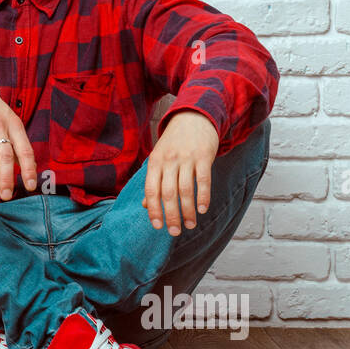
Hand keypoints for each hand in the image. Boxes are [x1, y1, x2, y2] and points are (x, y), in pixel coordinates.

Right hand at [0, 77, 37, 200]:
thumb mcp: (7, 119)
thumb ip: (13, 140)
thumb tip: (19, 167)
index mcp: (15, 124)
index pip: (25, 150)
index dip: (28, 169)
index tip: (30, 186)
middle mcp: (0, 125)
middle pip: (6, 156)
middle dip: (6, 179)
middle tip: (6, 197)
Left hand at [142, 110, 218, 235]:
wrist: (194, 116)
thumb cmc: (174, 142)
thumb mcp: (159, 158)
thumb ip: (153, 181)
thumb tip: (145, 206)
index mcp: (154, 162)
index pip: (151, 190)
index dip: (153, 210)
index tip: (157, 226)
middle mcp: (168, 161)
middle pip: (168, 193)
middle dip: (171, 215)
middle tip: (175, 232)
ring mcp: (186, 158)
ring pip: (185, 190)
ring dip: (188, 211)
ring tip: (190, 225)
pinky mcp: (203, 156)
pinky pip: (203, 180)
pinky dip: (203, 197)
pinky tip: (203, 210)